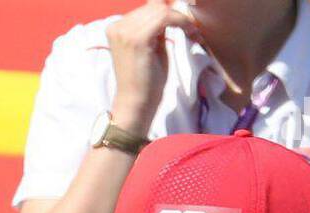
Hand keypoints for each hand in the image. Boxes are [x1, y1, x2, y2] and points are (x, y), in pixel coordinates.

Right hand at [108, 2, 195, 135]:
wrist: (136, 106)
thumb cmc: (145, 83)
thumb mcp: (150, 49)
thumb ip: (156, 29)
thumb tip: (169, 10)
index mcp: (117, 28)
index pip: (146, 8)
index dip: (167, 11)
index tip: (184, 22)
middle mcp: (118, 27)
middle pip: (153, 6)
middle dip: (175, 14)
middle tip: (191, 28)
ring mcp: (126, 31)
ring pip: (160, 10)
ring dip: (180, 19)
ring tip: (192, 33)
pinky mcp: (138, 39)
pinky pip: (165, 18)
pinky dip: (181, 22)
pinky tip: (191, 33)